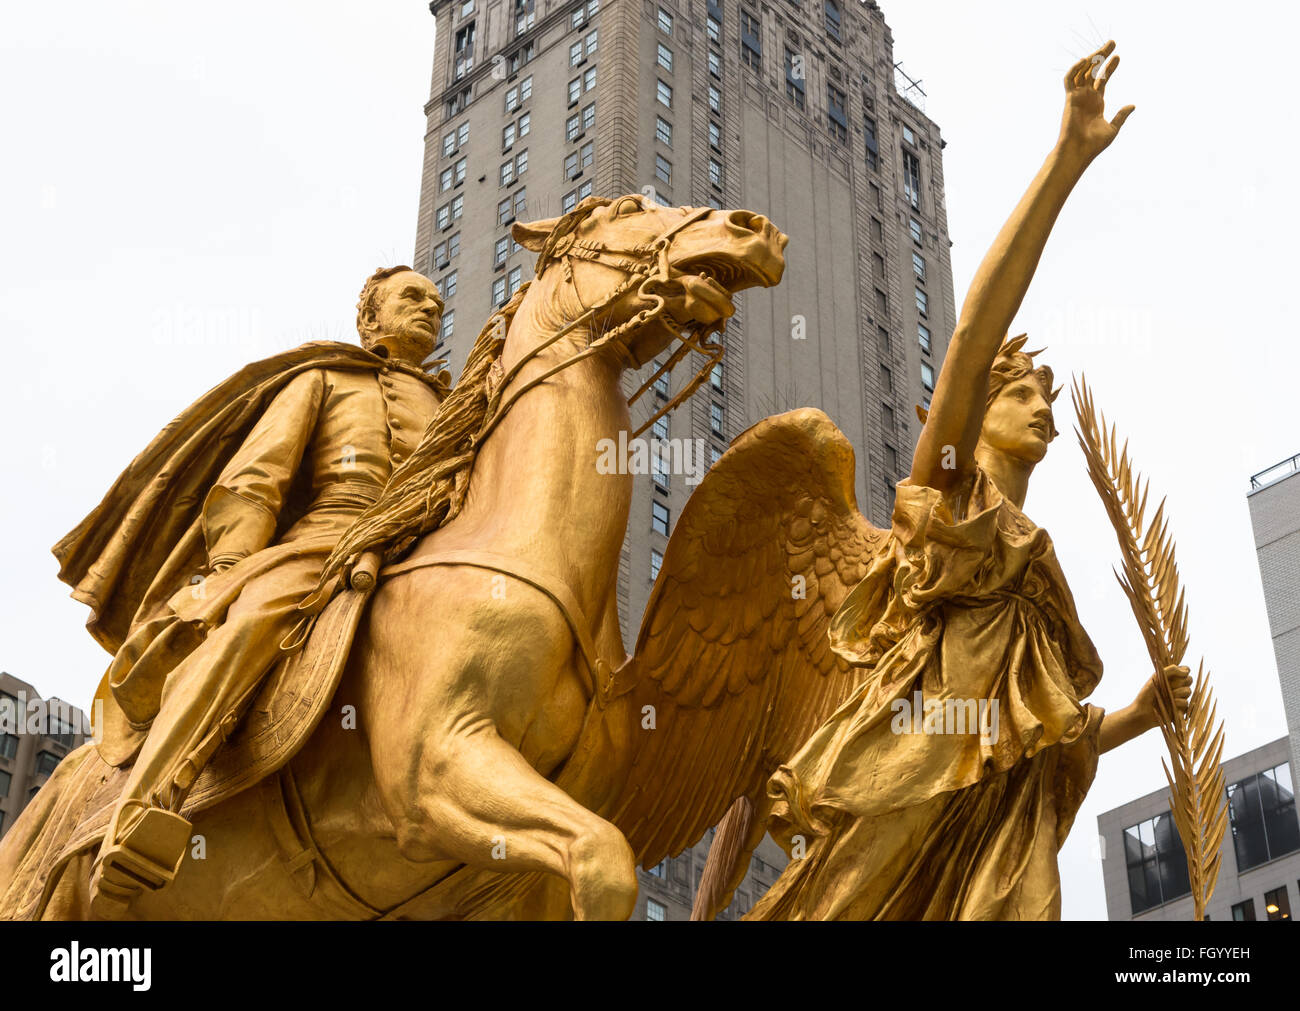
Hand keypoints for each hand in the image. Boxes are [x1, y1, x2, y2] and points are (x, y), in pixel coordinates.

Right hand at [1059, 41, 1134, 161]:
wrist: (1079, 150)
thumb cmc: (1093, 144)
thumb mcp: (1113, 128)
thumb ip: (1121, 115)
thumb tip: (1132, 105)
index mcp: (1096, 103)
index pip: (1102, 79)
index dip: (1110, 67)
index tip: (1118, 57)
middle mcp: (1086, 97)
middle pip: (1093, 71)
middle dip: (1102, 56)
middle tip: (1113, 43)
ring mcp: (1078, 96)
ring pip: (1082, 71)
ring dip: (1092, 58)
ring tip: (1104, 48)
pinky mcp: (1070, 98)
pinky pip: (1069, 79)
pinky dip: (1075, 69)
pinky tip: (1085, 60)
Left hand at [1137, 663, 1192, 728]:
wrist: (1142, 710)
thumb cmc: (1147, 692)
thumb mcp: (1156, 677)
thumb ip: (1171, 670)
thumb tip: (1186, 672)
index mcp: (1172, 677)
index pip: (1186, 670)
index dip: (1184, 671)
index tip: (1176, 674)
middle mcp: (1178, 687)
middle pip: (1189, 680)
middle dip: (1180, 682)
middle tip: (1169, 686)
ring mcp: (1180, 698)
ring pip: (1188, 691)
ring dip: (1178, 692)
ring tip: (1167, 696)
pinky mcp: (1181, 709)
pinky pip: (1186, 703)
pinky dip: (1178, 702)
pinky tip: (1170, 705)